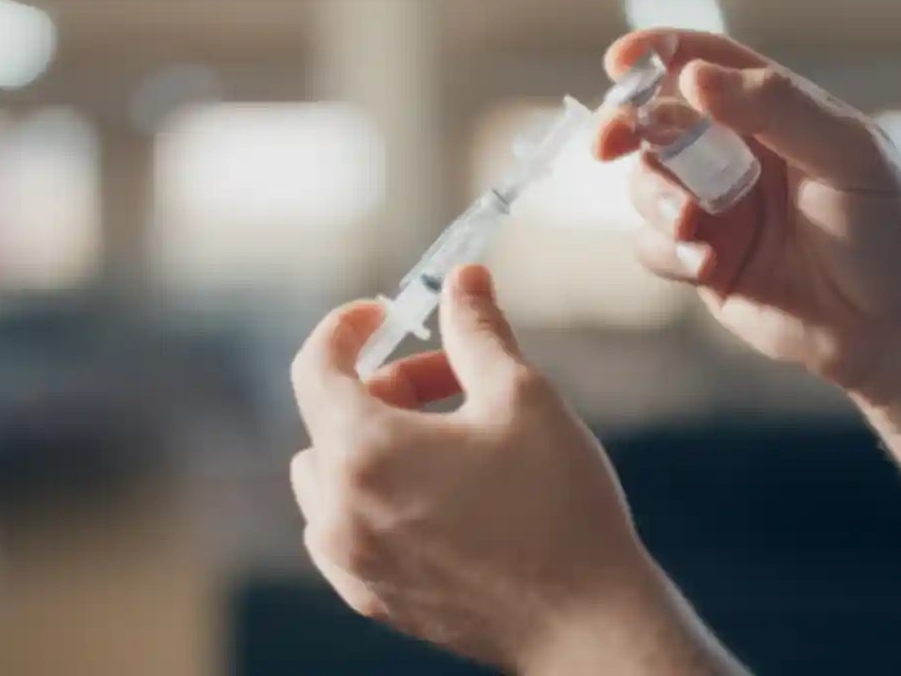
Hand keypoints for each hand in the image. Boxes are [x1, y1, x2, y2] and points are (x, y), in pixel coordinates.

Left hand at [289, 265, 738, 672]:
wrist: (586, 622)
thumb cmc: (557, 505)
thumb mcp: (521, 396)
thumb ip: (476, 329)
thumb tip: (462, 277)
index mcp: (363, 452)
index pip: (315, 366)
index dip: (346, 327)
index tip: (385, 313)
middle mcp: (336, 510)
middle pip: (329, 419)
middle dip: (384, 386)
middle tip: (453, 381)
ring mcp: (348, 560)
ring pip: (332, 475)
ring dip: (375, 443)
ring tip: (452, 443)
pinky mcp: (369, 595)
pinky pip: (344, 527)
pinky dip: (374, 496)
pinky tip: (443, 497)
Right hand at [596, 29, 900, 393]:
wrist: (891, 329)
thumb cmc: (887, 231)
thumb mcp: (847, 155)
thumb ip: (776, 108)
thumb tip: (691, 77)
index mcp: (772, 114)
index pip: (707, 65)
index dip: (658, 54)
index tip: (620, 61)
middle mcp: (735, 156)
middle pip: (655, 122)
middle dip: (625, 127)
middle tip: (608, 142)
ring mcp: (714, 211)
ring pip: (645, 186)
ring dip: (655, 199)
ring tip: (690, 223)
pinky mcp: (700, 263)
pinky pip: (652, 247)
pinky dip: (668, 253)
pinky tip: (707, 266)